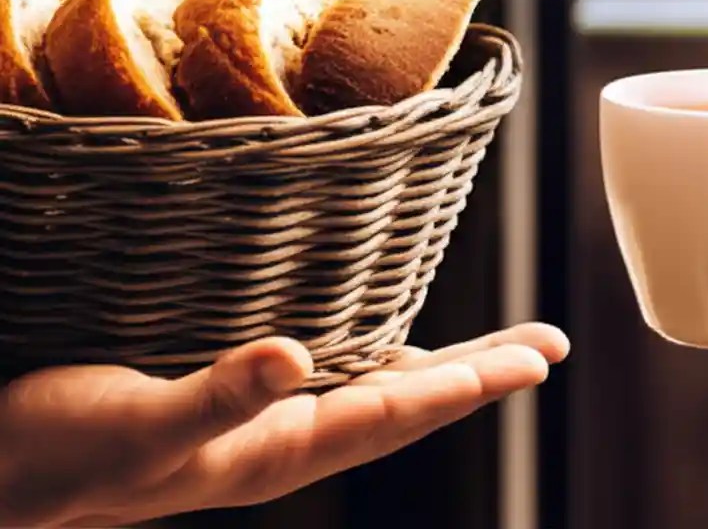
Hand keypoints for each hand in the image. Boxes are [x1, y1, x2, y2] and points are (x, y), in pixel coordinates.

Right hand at [0, 323, 568, 526]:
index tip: (532, 361)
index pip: (397, 414)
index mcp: (280, 447)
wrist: (6, 469)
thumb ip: (218, 399)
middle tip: (548, 347)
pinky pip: (338, 373)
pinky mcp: (242, 397)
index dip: (467, 387)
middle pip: (410, 401)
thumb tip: (293, 360)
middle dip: (483, 374)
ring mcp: (269, 417)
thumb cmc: (59, 453)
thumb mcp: (137, 425)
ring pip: (381, 385)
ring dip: (447, 365)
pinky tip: (397, 344)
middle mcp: (290, 433)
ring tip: (506, 347)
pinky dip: (385, 356)